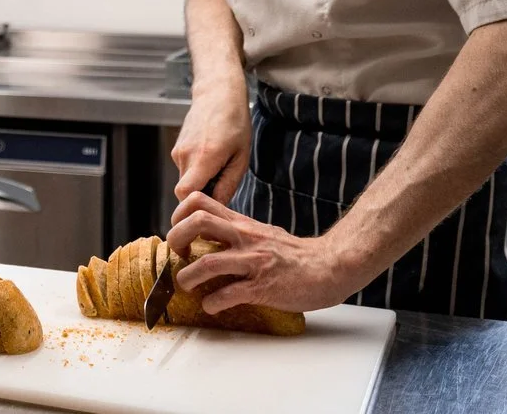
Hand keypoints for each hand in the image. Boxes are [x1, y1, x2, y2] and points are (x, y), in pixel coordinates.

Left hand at [167, 192, 372, 313]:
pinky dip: (213, 302)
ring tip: (186, 285)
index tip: (178, 232)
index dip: (180, 214)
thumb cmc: (294, 254)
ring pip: (207, 263)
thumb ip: (236, 232)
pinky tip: (211, 305)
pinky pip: (228, 294)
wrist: (329, 267)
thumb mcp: (261, 233)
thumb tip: (207, 238)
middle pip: (197, 222)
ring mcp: (253, 262)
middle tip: (178, 255)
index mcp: (242, 224)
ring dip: (188, 277)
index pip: (200, 201)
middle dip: (177, 239)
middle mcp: (245, 238)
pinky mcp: (262, 287)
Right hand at [170, 84, 248, 203]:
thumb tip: (218, 206)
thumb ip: (228, 185)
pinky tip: (210, 157)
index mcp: (204, 157)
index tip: (212, 204)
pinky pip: (184, 169)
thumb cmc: (235, 123)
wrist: (217, 95)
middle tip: (221, 184)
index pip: (185, 194)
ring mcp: (178, 151)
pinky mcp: (176, 148)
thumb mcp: (241, 157)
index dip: (195, 204)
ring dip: (200, 181)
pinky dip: (196, 170)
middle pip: (185, 190)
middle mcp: (185, 155)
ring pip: (185, 180)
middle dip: (201, 193)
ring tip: (218, 166)